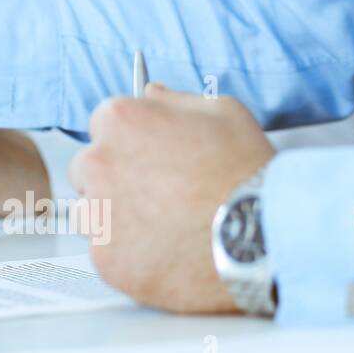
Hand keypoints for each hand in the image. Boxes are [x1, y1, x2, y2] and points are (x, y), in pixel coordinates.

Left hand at [68, 83, 274, 313]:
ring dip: (116, 221)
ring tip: (165, 230)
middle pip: (87, 171)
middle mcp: (98, 164)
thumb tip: (150, 93)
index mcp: (120, 122)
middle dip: (114, 181)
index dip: (128, 142)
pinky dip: (130, 258)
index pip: (101, 125)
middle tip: (158, 197)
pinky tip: (166, 255)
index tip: (147, 158)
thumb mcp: (222, 113)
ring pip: (91, 216)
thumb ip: (174, 100)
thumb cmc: (247, 175)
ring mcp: (99, 214)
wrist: (266, 238)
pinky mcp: (106, 259)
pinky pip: (107, 255)